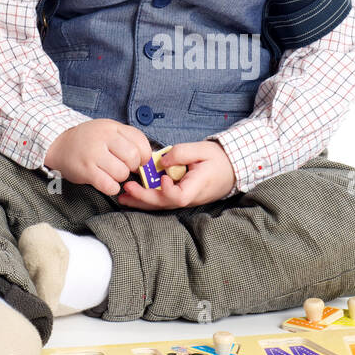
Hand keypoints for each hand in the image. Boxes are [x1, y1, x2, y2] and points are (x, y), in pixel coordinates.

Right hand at [45, 120, 152, 196]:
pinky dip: (112, 187)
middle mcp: (103, 138)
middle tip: (124, 167)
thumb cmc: (89, 140)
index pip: (140, 141)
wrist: (59, 145)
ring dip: (120, 178)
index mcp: (112, 127)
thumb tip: (148, 158)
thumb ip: (127, 139)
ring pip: (122, 173)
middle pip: (133, 158)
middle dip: (132, 167)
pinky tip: (106, 182)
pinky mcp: (86, 171)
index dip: (144, 155)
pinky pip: (109, 185)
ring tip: (111, 173)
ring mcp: (93, 155)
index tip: (139, 160)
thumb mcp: (108, 130)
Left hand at [117, 141, 236, 209]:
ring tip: (122, 197)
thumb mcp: (202, 149)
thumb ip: (181, 153)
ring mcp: (185, 200)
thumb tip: (161, 161)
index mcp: (197, 186)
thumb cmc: (218, 159)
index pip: (180, 197)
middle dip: (144, 197)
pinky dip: (147, 199)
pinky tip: (133, 196)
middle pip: (165, 203)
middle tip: (126, 189)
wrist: (231, 168)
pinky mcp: (181, 197)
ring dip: (141, 201)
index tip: (163, 178)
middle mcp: (190, 197)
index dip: (168, 191)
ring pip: (161, 205)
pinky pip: (163, 201)